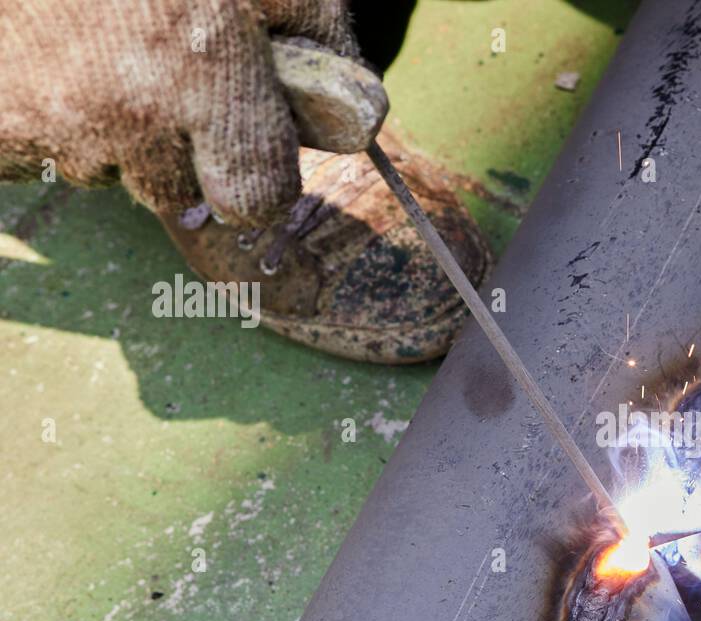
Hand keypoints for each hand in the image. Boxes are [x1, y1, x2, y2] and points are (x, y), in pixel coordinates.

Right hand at [0, 0, 357, 225]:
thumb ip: (312, 30)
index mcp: (200, 71)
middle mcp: (125, 114)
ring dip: (106, 122)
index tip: (250, 144)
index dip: (259, 174)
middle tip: (157, 67)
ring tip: (94, 40)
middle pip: (176, 189)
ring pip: (103, 166)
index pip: (256, 197)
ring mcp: (49, 126)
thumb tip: (354, 117)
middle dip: (176, 145)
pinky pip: (33, 149)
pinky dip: (40, 112)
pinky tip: (44, 48)